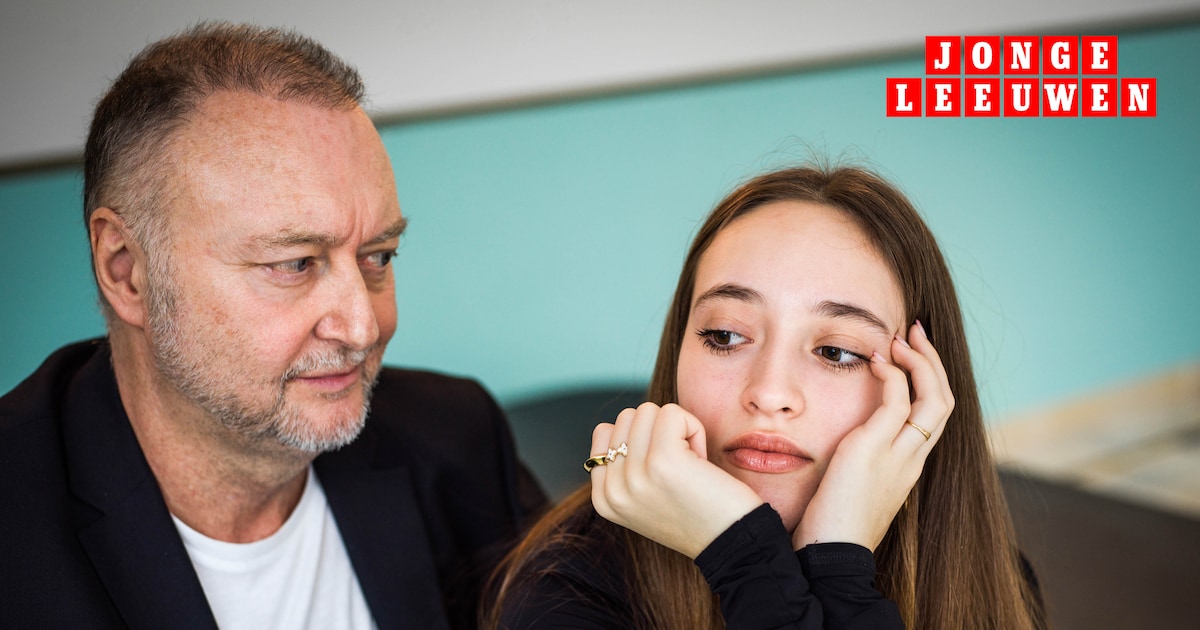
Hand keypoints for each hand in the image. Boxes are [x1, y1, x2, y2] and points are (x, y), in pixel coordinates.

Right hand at [589, 402, 762, 558]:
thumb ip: (625, 468)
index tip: (661, 470)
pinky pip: (672, 413)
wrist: (732, 543)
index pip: (604, 432)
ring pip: (647, 410)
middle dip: (658, 433)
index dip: (640, 439)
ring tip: (690, 466)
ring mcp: (634, 475)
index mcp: (604, 499)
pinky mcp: (663, 459)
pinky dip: (693, 428)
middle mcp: (612, 489)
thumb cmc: (697, 514)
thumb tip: (622, 423)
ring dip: (676, 430)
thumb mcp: (644, 499)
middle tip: (680, 469)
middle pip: (627, 417)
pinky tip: (701, 460)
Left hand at [793, 320, 953, 550]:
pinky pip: (898, 402)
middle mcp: (912, 460)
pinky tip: (875, 359)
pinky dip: (892, 374)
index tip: (908, 353)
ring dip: (921, 360)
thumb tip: (839, 445)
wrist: (831, 557)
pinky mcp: (875, 450)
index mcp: (908, 467)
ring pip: (935, 398)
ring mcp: (899, 456)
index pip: (933, 415)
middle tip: (914, 331)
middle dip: (933, 361)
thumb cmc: (831, 528)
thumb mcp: (850, 488)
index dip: (927, 380)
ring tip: (900, 337)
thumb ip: (855, 463)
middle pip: (945, 401)